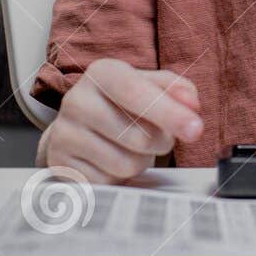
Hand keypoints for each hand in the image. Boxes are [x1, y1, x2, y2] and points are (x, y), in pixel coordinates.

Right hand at [40, 58, 203, 183]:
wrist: (79, 125)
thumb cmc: (123, 103)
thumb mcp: (151, 86)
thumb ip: (178, 90)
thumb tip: (191, 104)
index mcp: (103, 73)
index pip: (137, 93)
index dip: (169, 112)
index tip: (196, 129)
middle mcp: (77, 100)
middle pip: (139, 136)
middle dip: (161, 142)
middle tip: (157, 136)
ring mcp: (64, 135)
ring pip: (126, 164)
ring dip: (141, 161)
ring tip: (130, 146)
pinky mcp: (60, 166)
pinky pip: (108, 183)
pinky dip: (118, 176)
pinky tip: (110, 161)